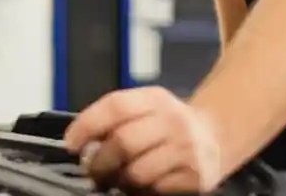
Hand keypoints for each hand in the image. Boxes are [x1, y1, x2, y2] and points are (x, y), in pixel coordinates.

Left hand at [64, 87, 224, 194]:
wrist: (214, 136)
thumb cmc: (167, 124)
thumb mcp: (146, 107)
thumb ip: (115, 117)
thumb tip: (78, 141)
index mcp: (155, 99)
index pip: (116, 106)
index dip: (87, 125)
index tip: (71, 143)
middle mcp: (173, 121)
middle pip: (123, 142)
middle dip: (99, 162)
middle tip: (92, 172)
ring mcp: (187, 150)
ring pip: (137, 172)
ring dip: (119, 181)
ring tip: (117, 180)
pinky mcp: (195, 178)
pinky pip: (156, 190)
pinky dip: (142, 191)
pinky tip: (142, 186)